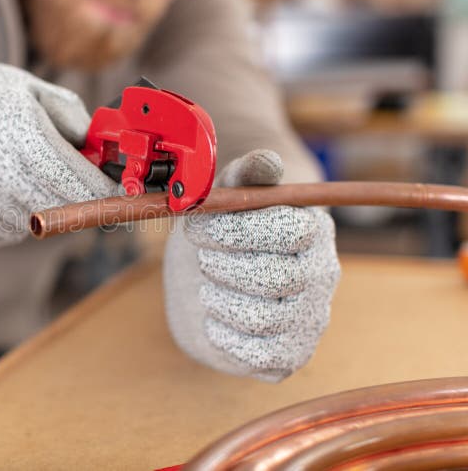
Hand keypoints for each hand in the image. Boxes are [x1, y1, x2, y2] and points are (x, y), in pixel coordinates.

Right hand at [0, 63, 117, 246]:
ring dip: (39, 206)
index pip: (80, 182)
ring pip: (31, 223)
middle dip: (75, 199)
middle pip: (61, 208)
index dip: (105, 191)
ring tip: (17, 175)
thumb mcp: (24, 88)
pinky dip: (7, 216)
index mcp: (19, 133)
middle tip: (77, 186)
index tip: (119, 192)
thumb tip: (101, 149)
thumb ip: (68, 115)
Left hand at [162, 150, 339, 381]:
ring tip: (208, 286)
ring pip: (262, 319)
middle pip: (272, 277)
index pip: (286, 230)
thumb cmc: (224, 229)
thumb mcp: (228, 194)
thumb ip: (245, 175)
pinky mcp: (289, 354)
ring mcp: (308, 318)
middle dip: (220, 266)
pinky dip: (226, 338)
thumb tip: (266, 159)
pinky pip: (261, 357)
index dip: (232, 229)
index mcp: (311, 229)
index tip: (195, 227)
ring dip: (219, 301)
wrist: (216, 275)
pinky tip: (214, 319)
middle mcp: (320, 275)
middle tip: (202, 258)